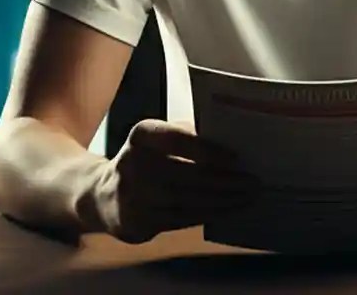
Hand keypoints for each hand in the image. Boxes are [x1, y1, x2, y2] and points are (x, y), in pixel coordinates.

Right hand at [90, 119, 256, 243]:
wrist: (103, 196)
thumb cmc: (148, 160)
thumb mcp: (160, 139)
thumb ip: (190, 135)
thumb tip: (237, 140)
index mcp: (142, 135)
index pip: (179, 139)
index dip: (210, 150)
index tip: (238, 158)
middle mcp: (132, 164)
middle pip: (188, 175)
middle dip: (226, 181)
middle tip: (254, 182)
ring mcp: (132, 196)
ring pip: (188, 200)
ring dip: (223, 200)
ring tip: (248, 196)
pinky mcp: (137, 222)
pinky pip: (182, 219)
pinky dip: (210, 214)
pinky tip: (230, 209)